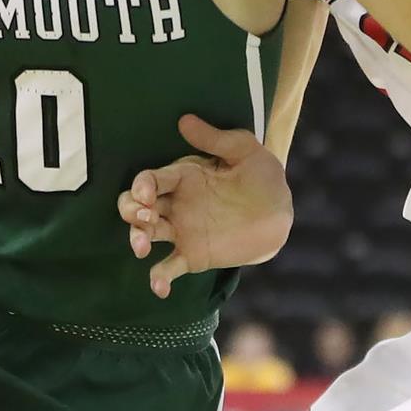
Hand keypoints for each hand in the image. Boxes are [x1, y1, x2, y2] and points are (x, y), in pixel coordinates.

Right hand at [116, 115, 292, 298]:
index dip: (141, 186)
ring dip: (136, 239)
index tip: (147, 194)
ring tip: (142, 248)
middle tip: (143, 216)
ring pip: (145, 233)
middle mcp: (175, 203)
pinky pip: (168, 267)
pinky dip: (158, 279)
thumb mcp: (244, 150)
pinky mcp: (192, 255)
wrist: (280, 212)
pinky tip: (159, 289)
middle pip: (135, 205)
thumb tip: (185, 120)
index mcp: (182, 177)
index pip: (150, 179)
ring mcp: (181, 230)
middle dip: (130, 210)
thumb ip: (216, 138)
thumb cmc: (261, 175)